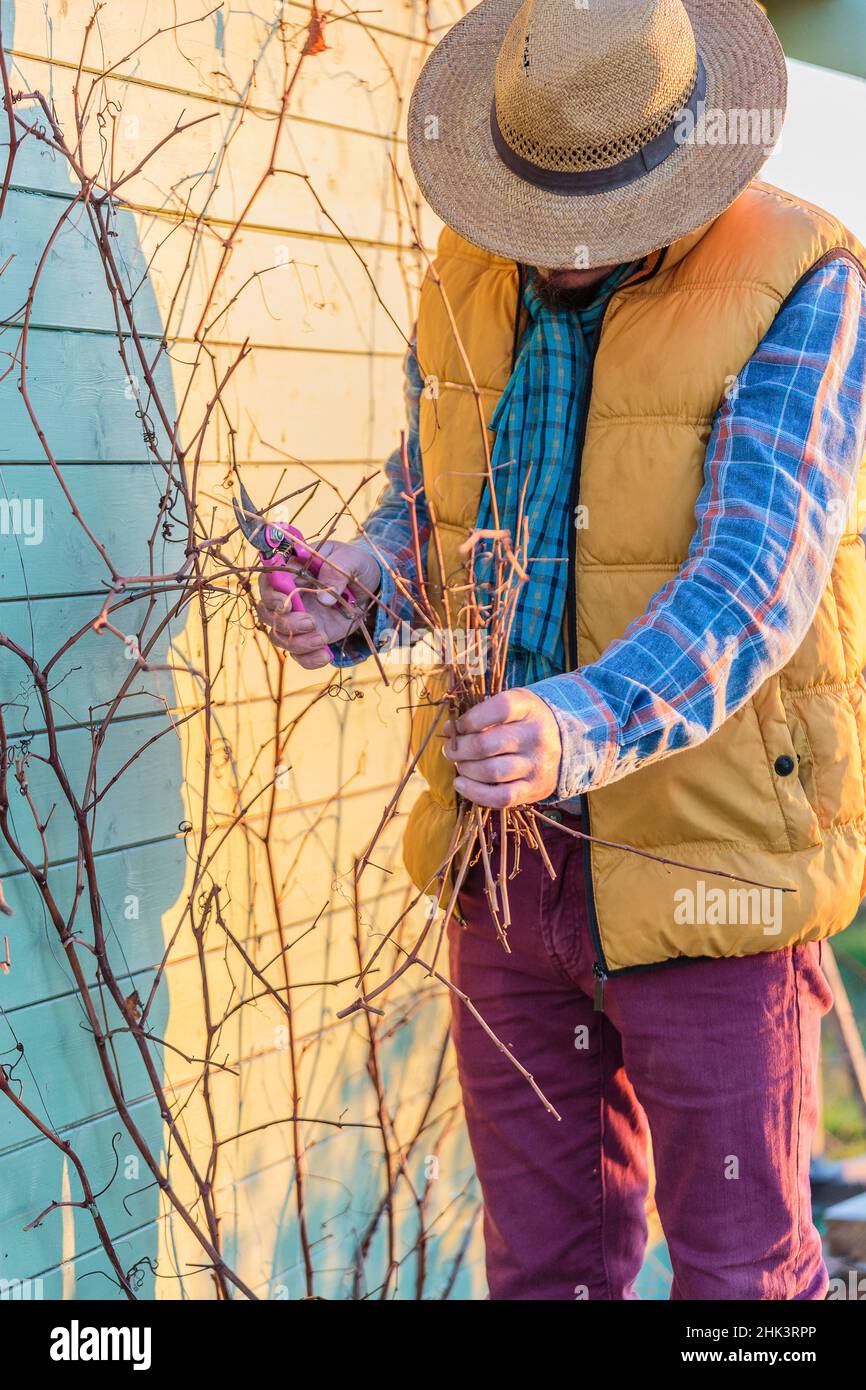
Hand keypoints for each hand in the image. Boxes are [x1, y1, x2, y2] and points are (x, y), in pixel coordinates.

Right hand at [255, 540, 379, 668]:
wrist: (370, 586)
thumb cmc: (353, 564)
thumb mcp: (351, 560)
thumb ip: (336, 571)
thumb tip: (324, 598)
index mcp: (291, 571)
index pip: (267, 584)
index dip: (271, 596)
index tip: (287, 604)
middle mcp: (286, 597)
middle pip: (267, 614)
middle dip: (286, 623)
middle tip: (311, 622)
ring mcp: (296, 619)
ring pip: (279, 637)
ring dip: (299, 643)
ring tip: (323, 638)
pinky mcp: (308, 637)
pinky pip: (300, 655)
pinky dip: (309, 660)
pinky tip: (325, 656)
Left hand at [443, 689, 562, 807]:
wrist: (565, 742)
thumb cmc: (525, 721)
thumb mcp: (512, 705)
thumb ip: (482, 713)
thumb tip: (448, 732)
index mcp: (528, 708)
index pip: (497, 710)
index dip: (468, 720)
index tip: (455, 727)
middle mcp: (536, 736)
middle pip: (485, 745)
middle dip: (458, 749)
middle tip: (450, 750)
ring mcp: (537, 765)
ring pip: (490, 772)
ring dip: (465, 769)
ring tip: (460, 764)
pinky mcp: (535, 789)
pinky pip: (500, 797)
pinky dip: (475, 793)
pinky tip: (461, 784)